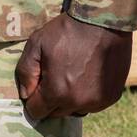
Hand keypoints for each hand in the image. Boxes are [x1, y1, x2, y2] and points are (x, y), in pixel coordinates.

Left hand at [17, 13, 132, 119]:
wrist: (102, 23)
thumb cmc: (65, 32)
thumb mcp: (36, 45)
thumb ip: (26, 72)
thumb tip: (25, 95)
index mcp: (57, 92)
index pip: (37, 111)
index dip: (32, 99)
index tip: (34, 85)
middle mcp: (79, 103)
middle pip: (56, 113)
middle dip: (49, 100)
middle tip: (50, 77)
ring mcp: (98, 102)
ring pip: (74, 111)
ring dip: (67, 100)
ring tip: (68, 76)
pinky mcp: (111, 97)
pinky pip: (92, 105)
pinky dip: (85, 97)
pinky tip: (83, 77)